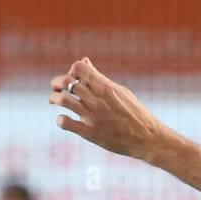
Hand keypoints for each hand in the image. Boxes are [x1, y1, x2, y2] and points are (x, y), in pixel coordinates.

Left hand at [49, 58, 167, 160]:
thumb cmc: (135, 114)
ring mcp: (92, 116)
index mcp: (105, 87)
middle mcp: (97, 99)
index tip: (73, 78)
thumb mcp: (120, 91)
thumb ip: (99, 78)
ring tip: (54, 100)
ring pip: (62, 99)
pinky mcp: (90, 133)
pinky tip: (63, 120)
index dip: (72, 70)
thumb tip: (84, 61)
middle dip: (57, 82)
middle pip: (66, 81)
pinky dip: (60, 120)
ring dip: (54, 98)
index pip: (78, 67)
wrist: (147, 138)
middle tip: (56, 88)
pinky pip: (65, 122)